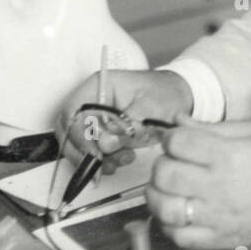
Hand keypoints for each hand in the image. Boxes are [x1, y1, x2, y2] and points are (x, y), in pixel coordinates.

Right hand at [57, 70, 192, 173]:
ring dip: (97, 159)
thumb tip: (106, 143)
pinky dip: (104, 161)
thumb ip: (128, 125)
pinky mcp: (102, 132)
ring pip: (79, 144)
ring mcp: (95, 117)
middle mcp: (93, 100)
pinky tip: (123, 158)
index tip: (95, 154)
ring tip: (124, 158)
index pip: (74, 111)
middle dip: (85, 151)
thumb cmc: (166, 94)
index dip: (79, 135)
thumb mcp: (151, 107)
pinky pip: (92, 151)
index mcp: (100, 85)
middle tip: (104, 164)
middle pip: (70, 130)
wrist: (180, 97)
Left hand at [147, 119, 250, 249]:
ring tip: (169, 189)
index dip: (172, 137)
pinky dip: (170, 225)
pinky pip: (179, 237)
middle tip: (173, 163)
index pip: (177, 142)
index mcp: (228, 156)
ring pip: (165, 209)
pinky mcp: (219, 239)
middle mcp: (218, 187)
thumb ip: (214, 128)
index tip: (178, 140)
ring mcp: (217, 217)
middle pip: (165, 175)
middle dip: (162, 164)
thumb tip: (178, 121)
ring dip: (159, 196)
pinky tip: (178, 213)